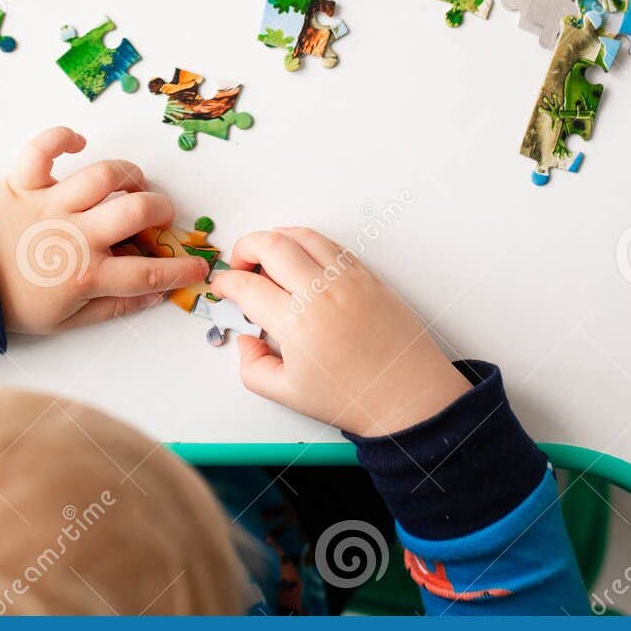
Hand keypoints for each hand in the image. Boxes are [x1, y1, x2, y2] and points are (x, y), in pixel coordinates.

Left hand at [0, 127, 212, 334]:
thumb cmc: (11, 303)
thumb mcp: (65, 321)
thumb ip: (112, 307)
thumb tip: (153, 295)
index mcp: (87, 275)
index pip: (148, 272)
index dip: (180, 270)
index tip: (197, 267)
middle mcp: (75, 236)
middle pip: (137, 212)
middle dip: (160, 210)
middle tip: (159, 215)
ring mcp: (50, 205)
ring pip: (104, 176)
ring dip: (127, 175)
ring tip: (130, 184)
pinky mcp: (23, 182)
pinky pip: (44, 148)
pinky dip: (62, 138)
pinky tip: (77, 144)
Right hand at [210, 227, 470, 437]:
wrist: (408, 395)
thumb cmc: (355, 396)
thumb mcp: (288, 394)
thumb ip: (252, 367)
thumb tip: (246, 339)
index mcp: (297, 324)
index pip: (247, 285)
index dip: (226, 283)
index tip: (223, 288)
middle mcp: (321, 293)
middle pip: (269, 245)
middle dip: (244, 248)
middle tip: (240, 266)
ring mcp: (347, 279)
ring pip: (301, 235)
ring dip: (275, 238)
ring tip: (268, 258)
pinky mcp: (367, 275)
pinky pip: (331, 245)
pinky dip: (307, 243)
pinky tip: (301, 260)